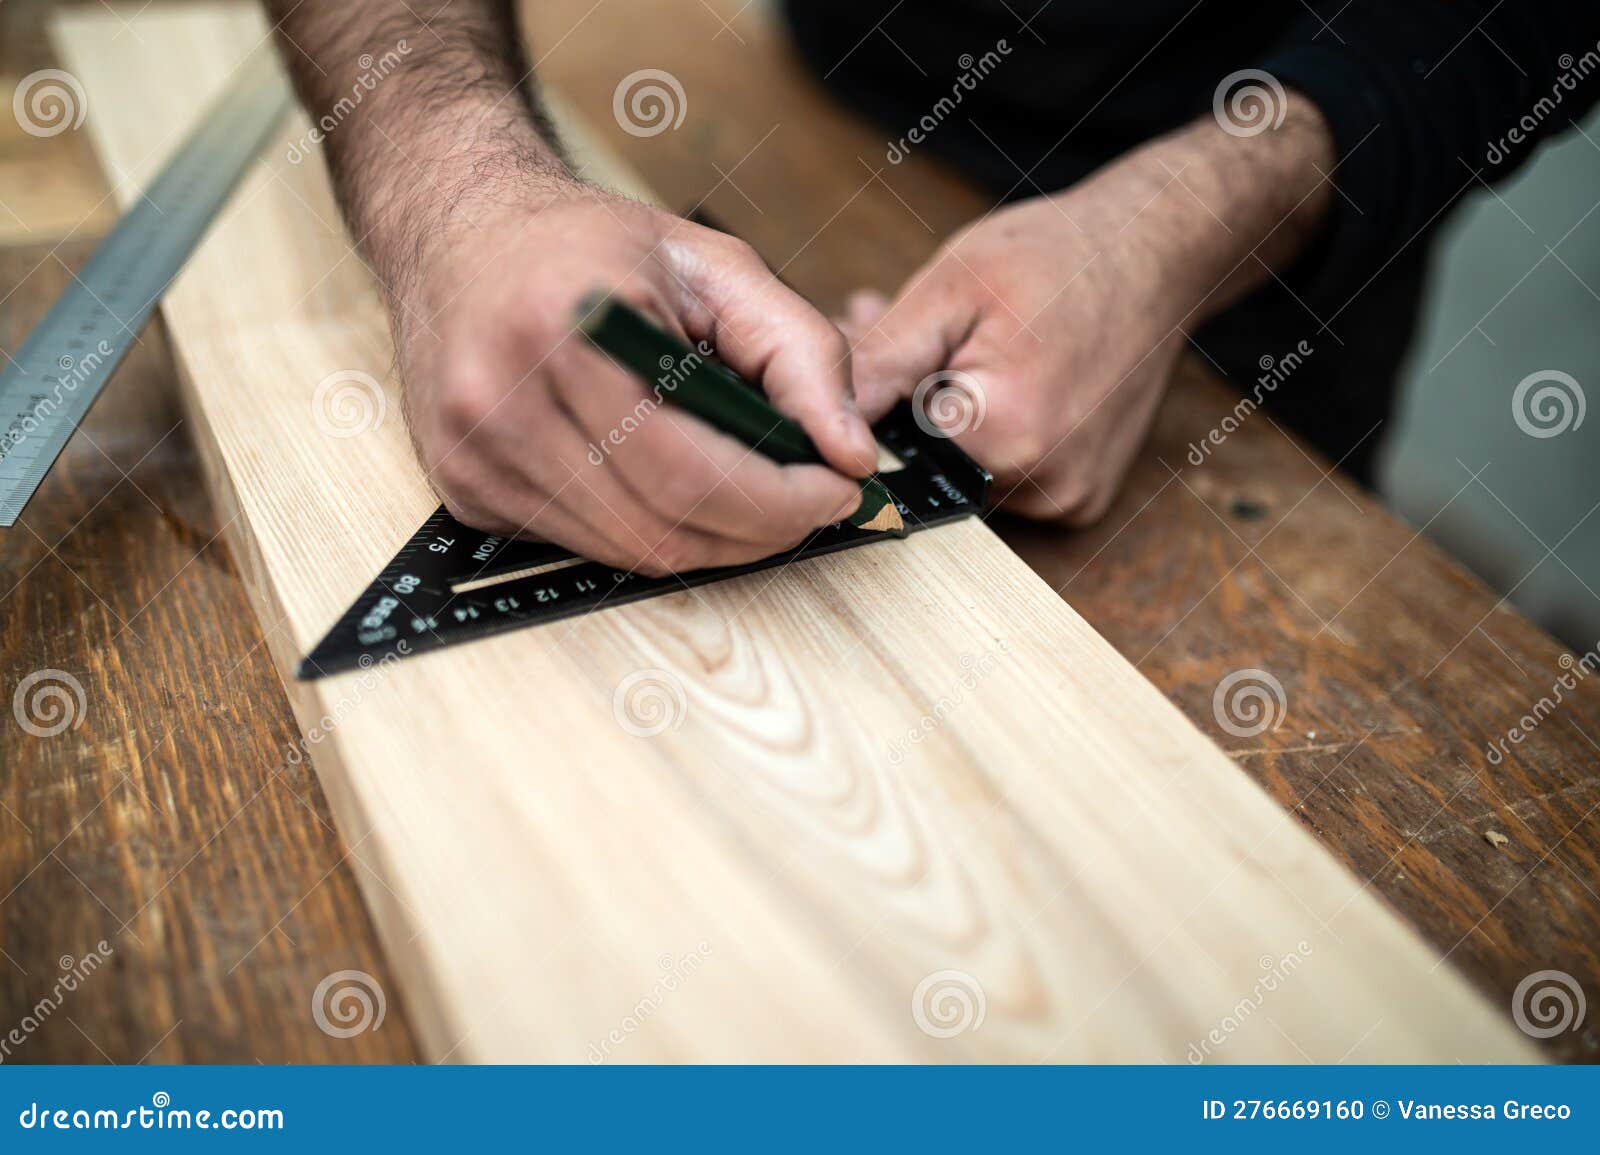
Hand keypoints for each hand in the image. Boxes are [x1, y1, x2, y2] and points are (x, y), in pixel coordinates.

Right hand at [395, 188, 878, 574]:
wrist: (460, 227)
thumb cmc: (591, 243)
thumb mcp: (716, 268)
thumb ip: (803, 353)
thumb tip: (854, 455)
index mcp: (569, 329)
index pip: (693, 472)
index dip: (781, 503)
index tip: (839, 490)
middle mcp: (501, 400)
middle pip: (662, 530)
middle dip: (760, 531)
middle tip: (811, 502)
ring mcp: (473, 456)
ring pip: (628, 552)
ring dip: (710, 538)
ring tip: (750, 488)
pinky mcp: (465, 492)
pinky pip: (585, 545)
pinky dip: (648, 526)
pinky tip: (665, 477)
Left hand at [846, 100, 1333, 525]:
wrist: (1159, 254)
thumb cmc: (1061, 256)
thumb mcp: (953, 289)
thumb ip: (882, 361)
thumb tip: (813, 412)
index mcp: (1003, 437)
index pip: (884, 449)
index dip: (865, 403)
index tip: (869, 354)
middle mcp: (1039, 487)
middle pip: (924, 464)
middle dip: (902, 404)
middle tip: (909, 331)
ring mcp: (1065, 501)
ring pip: (962, 471)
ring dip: (941, 416)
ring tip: (957, 345)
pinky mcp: (1079, 500)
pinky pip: (1005, 477)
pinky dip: (987, 432)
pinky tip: (994, 373)